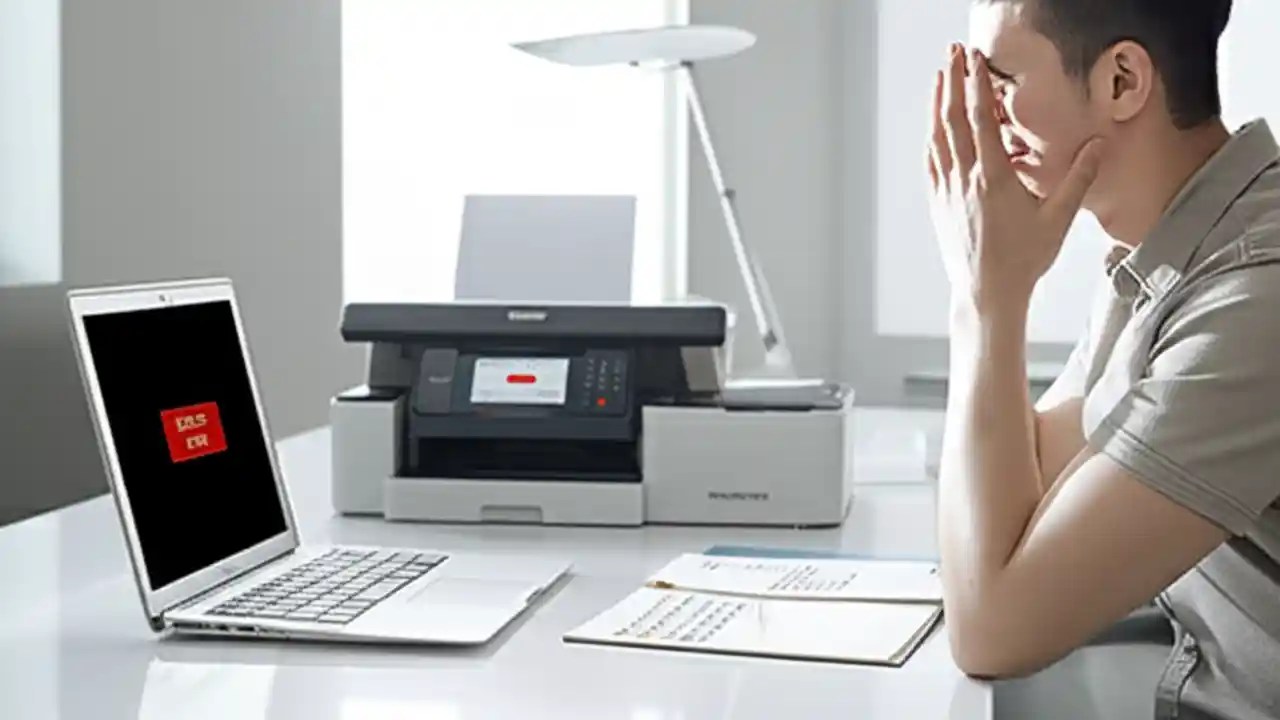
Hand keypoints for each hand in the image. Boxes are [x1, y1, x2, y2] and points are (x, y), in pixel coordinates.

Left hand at [926, 45, 1104, 315]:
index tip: (974, 59)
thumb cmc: (1024, 259)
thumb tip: (1099, 144)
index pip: (981, 120)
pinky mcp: (939, 203)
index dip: (976, 85)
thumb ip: (1077, 178)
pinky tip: (934, 125)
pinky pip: (932, 161)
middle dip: (953, 82)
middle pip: (953, 119)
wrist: (986, 292)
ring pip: (937, 137)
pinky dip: (932, 136)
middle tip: (953, 53)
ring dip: (938, 104)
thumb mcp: (1058, 219)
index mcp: (993, 178)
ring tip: (940, 77)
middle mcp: (964, 180)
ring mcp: (947, 191)